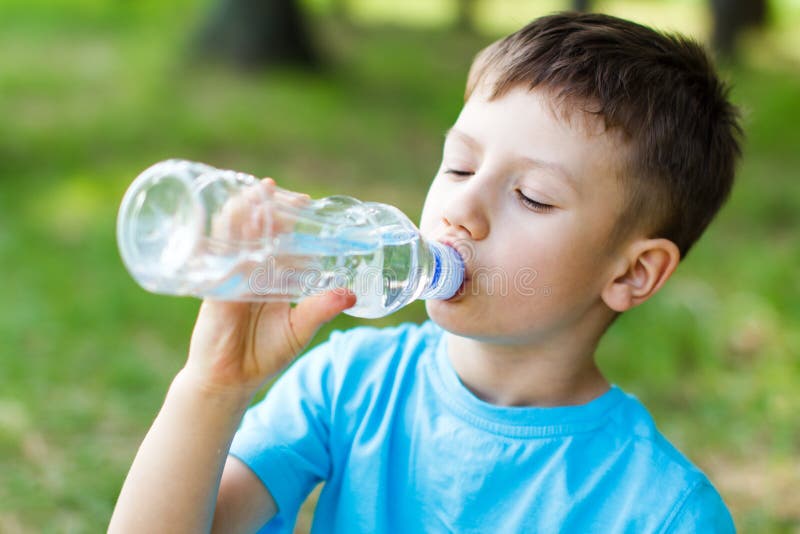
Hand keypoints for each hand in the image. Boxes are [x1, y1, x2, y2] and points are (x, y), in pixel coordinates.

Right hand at [183, 179, 356, 394]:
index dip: (290, 220)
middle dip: (266, 208)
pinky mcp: (216, 291)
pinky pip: (219, 259)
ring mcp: (230, 279)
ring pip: (235, 238)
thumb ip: (321, 309)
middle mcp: (249, 274)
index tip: (306, 202)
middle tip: (278, 189)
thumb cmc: (263, 355)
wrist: (230, 382)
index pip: (280, 241)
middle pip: (256, 232)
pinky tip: (232, 220)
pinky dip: (226, 238)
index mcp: (270, 278)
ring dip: (244, 213)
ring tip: (257, 193)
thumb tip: (351, 294)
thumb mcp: (299, 329)